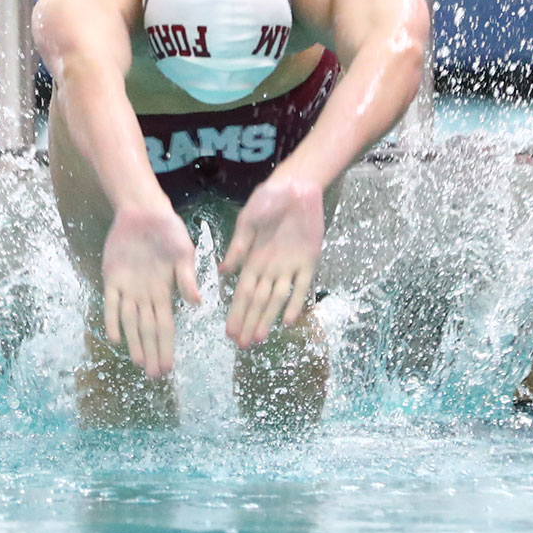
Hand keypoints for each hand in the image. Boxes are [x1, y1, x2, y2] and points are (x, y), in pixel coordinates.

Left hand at [102, 205, 201, 376]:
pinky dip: (112, 320)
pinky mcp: (112, 278)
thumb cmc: (168, 230)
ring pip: (130, 322)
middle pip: (148, 330)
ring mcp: (128, 288)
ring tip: (139, 364)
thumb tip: (196, 303)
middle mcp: (146, 295)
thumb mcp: (183, 252)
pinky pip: (111, 303)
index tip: (168, 367)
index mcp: (165, 291)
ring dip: (134, 343)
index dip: (165, 348)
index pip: (165, 326)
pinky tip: (115, 337)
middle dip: (151, 353)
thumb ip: (187, 277)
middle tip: (154, 376)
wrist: (143, 211)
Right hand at [220, 174, 325, 348]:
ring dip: (268, 319)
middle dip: (249, 323)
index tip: (228, 331)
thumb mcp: (249, 220)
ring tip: (258, 339)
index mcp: (253, 260)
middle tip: (241, 345)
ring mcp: (289, 266)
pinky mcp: (309, 260)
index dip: (236, 313)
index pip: (242, 293)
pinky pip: (302, 285)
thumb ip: (239, 245)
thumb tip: (224, 270)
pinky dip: (295, 302)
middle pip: (258, 302)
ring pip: (277, 299)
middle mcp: (270, 268)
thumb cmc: (269, 199)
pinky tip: (288, 320)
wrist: (296, 186)